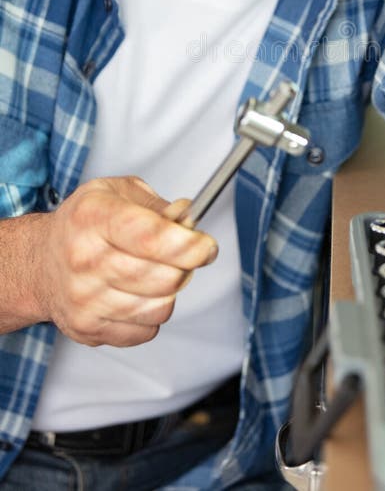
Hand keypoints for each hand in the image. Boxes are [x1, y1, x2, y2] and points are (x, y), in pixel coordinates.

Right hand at [31, 176, 217, 347]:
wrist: (40, 262)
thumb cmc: (84, 223)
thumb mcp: (118, 192)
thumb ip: (159, 206)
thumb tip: (188, 224)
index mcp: (93, 216)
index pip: (153, 238)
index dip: (190, 245)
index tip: (206, 246)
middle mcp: (84, 259)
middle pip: (164, 278)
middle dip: (185, 267)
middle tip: (182, 255)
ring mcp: (83, 299)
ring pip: (160, 308)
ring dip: (169, 291)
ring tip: (154, 273)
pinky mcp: (87, 328)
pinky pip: (146, 331)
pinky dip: (152, 314)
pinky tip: (136, 294)